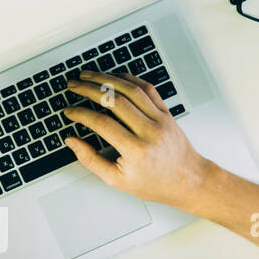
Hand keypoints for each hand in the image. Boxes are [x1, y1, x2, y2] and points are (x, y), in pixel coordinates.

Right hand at [63, 71, 213, 206]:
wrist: (190, 181)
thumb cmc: (155, 183)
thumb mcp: (117, 180)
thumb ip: (90, 160)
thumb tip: (72, 141)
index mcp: (136, 151)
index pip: (102, 123)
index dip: (80, 114)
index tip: (69, 111)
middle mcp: (150, 131)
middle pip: (115, 101)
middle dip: (89, 89)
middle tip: (73, 85)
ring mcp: (161, 120)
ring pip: (131, 89)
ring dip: (106, 79)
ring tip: (88, 75)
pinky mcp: (167, 113)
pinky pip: (148, 89)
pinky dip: (128, 79)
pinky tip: (114, 77)